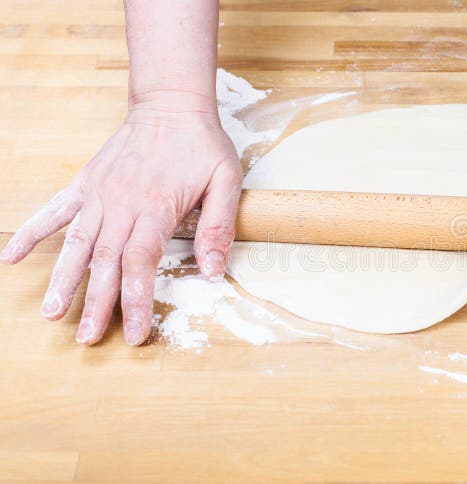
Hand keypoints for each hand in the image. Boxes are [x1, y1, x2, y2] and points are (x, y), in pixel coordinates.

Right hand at [0, 94, 241, 344]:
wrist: (171, 105)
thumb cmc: (202, 145)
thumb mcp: (226, 181)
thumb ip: (219, 226)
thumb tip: (215, 272)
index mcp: (156, 208)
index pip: (140, 263)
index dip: (135, 299)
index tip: (133, 332)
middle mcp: (122, 205)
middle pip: (105, 262)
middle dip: (97, 303)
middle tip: (86, 339)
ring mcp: (99, 194)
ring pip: (76, 243)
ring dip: (62, 279)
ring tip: (50, 312)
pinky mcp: (86, 183)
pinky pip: (54, 210)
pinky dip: (33, 232)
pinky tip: (10, 257)